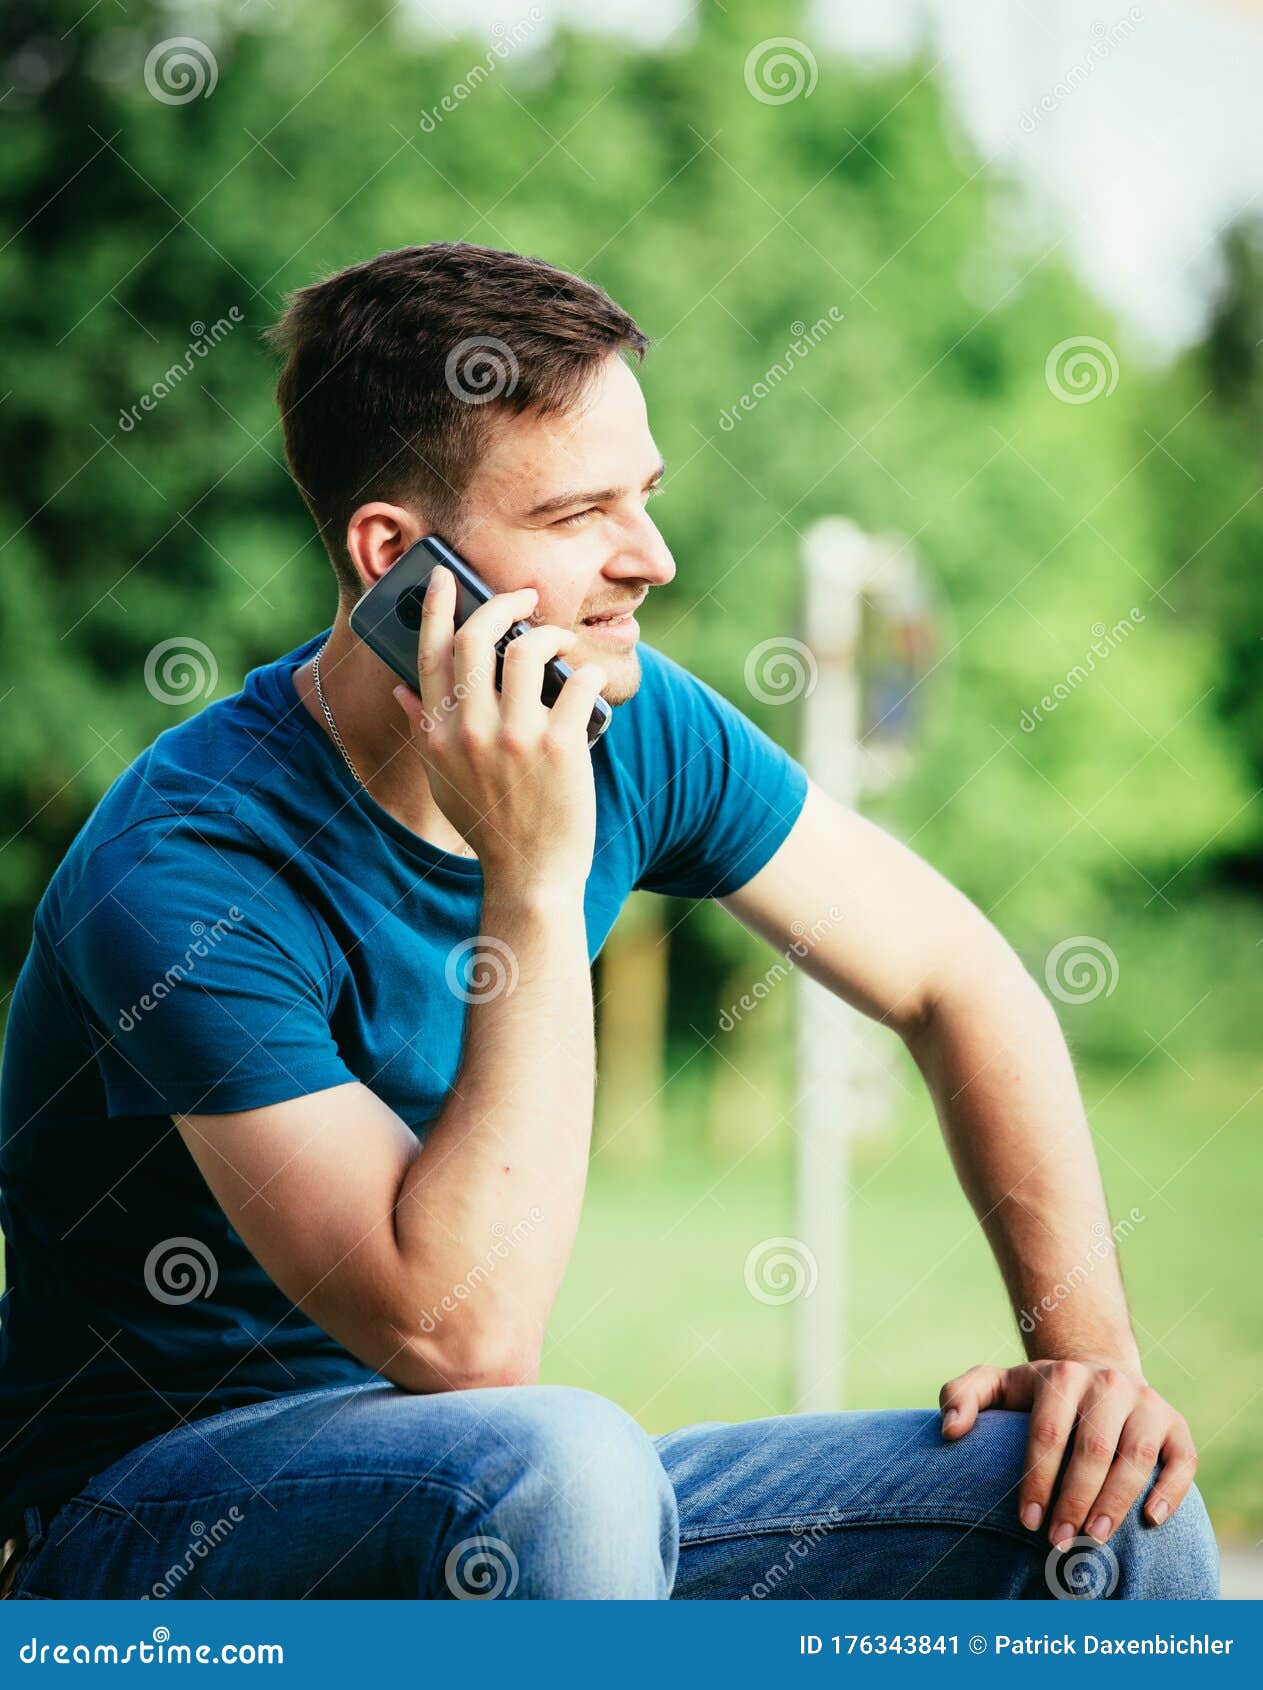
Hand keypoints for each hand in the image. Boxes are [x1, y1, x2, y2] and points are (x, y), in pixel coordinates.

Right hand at [392, 564, 606, 892]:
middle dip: (504, 602)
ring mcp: (516, 737)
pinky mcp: (561, 745)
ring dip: (549, 634)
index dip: (435, 607)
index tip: (444, 577)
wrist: (531, 875)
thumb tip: (402, 691)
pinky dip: (586, 673)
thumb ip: (423, 731)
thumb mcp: (442, 780)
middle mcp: (471, 729)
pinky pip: (576, 682)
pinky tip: (587, 680)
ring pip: (529, 650)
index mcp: (438, 734)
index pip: (430, 653)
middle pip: (478, 637)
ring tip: (559, 640)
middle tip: (526, 597)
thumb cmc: (489, 825)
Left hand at [939, 1359, 1196, 1547]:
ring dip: (1115, 1503)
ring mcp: (1147, 1403)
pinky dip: (1171, 1491)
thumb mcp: (997, 1386)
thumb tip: (950, 1431)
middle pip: (1093, 1449)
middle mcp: (1108, 1383)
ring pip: (1136, 1458)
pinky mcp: (1176, 1425)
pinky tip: (1151, 1520)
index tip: (1027, 1521)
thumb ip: (961, 1396)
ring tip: (1092, 1538)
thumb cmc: (1039, 1396)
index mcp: (1061, 1374)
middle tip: (1057, 1541)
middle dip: (1073, 1500)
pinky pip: (1182, 1460)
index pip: (1048, 1432)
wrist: (1097, 1375)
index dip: (1037, 1480)